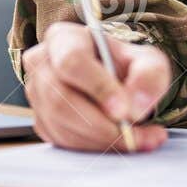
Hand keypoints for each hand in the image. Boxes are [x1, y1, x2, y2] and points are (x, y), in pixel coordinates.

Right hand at [20, 22, 171, 151]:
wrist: (114, 81)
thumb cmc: (125, 66)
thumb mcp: (148, 61)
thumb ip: (150, 75)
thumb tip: (137, 107)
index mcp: (64, 38)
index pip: (73, 61)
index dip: (98, 88)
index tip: (124, 111)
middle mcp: (41, 64)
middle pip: (62, 100)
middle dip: (102, 125)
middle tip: (135, 134)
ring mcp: (37, 95)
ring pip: (61, 125)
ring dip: (101, 140)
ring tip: (136, 139)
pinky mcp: (41, 121)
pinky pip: (62, 141)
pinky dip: (93, 148)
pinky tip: (117, 142)